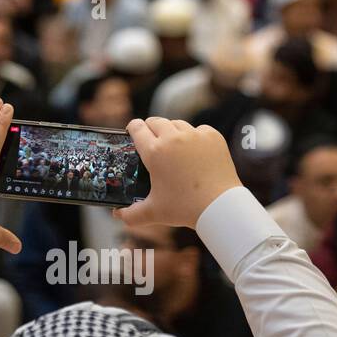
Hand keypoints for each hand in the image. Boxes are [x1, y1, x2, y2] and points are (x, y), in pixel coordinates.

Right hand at [112, 117, 241, 229]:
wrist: (220, 206)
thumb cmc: (185, 208)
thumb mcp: (153, 213)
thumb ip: (130, 215)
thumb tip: (117, 214)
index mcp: (154, 152)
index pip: (136, 128)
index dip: (132, 128)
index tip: (132, 133)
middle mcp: (173, 138)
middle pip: (156, 121)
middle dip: (150, 128)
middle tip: (151, 139)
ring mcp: (194, 135)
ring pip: (177, 124)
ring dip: (172, 131)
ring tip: (173, 145)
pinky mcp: (212, 137)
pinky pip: (199, 129)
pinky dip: (194, 137)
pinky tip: (194, 151)